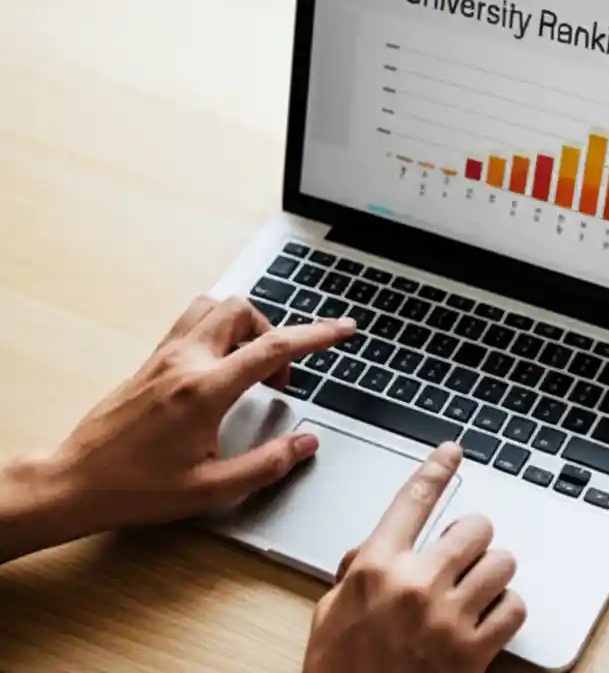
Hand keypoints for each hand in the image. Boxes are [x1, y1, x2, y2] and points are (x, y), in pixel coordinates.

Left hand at [0, 295, 355, 561]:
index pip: (273, 348)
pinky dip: (217, 335)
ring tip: (251, 368)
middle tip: (279, 378)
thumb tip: (305, 444)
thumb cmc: (135, 489)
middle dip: (274, 333)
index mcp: (204, 391)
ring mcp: (162, 358)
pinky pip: (191, 325)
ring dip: (243, 327)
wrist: (74, 484)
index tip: (343, 329)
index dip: (317, 336)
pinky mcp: (149, 363)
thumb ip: (267, 464)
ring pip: (213, 309)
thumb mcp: (211, 489)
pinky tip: (221, 373)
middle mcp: (183, 364)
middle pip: (241, 311)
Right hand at [304, 444, 526, 672]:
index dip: (436, 469)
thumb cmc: (340, 672)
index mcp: (375, 569)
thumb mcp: (330, 614)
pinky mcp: (473, 651)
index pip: (413, 501)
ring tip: (475, 589)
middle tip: (462, 556)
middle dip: (473, 538)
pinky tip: (487, 620)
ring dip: (493, 573)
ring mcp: (447, 619)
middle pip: (475, 527)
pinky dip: (507, 610)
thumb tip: (374, 546)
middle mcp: (414, 586)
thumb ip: (355, 572)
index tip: (452, 451)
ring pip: (502, 563)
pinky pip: (514, 607)